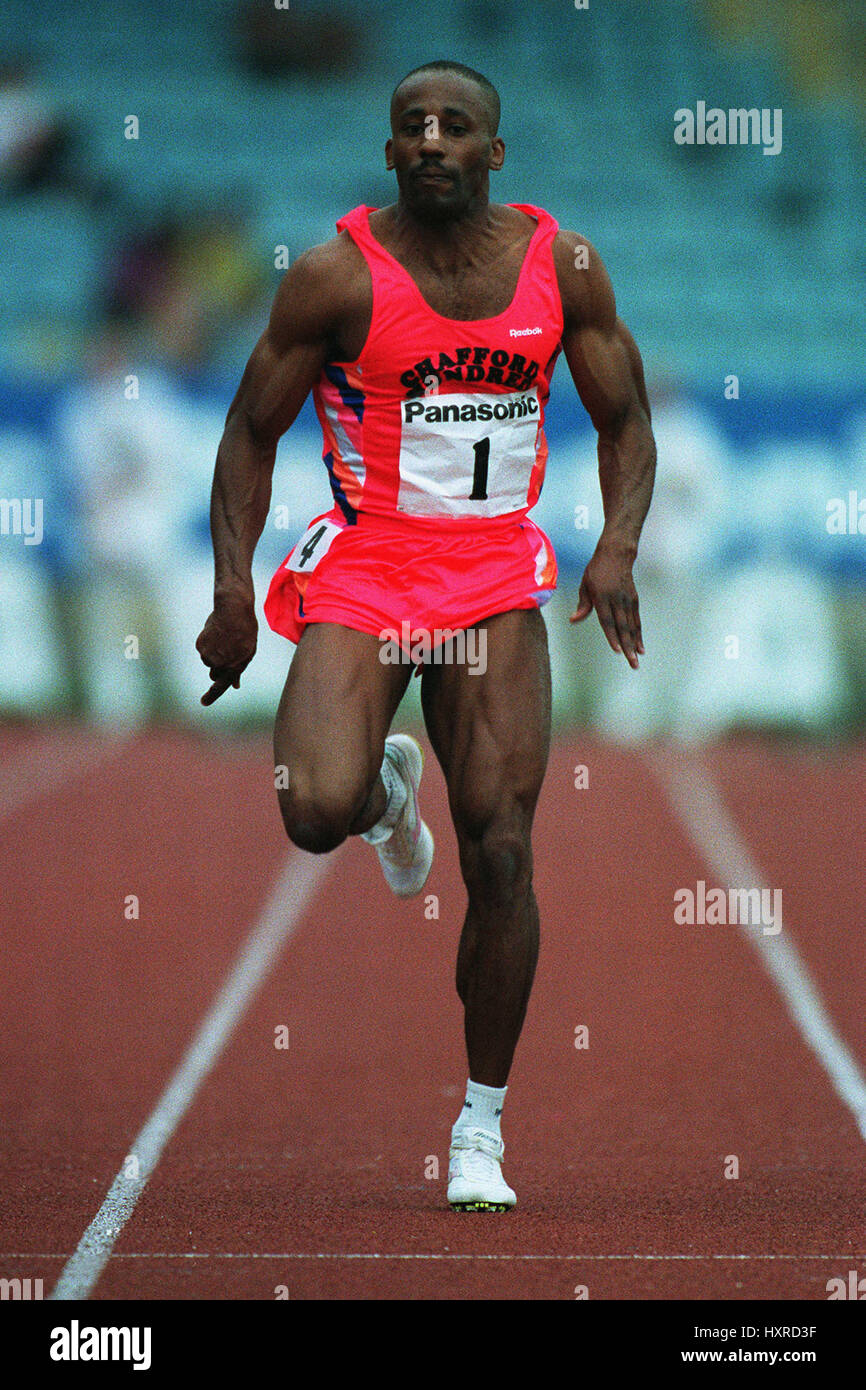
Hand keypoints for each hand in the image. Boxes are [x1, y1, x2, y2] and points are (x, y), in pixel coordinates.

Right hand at [195, 595, 257, 704]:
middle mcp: (219, 662)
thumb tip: (235, 686)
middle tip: (229, 650)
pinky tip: (218, 633)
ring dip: (215, 654)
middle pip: (215, 674)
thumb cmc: (245, 631)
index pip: (221, 685)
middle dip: (220, 668)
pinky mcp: (200, 645)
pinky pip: (204, 651)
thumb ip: (238, 670)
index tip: (203, 702)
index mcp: (235, 665)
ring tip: (226, 639)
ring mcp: (208, 654)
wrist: (233, 610)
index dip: (212, 695)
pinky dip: (209, 645)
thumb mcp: (247, 652)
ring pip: (209, 662)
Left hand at [570, 544, 643, 668]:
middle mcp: (617, 599)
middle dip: (627, 646)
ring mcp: (627, 600)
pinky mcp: (634, 599)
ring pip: (632, 625)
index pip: (607, 620)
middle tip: (632, 663)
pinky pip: (636, 620)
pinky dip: (638, 634)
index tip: (616, 650)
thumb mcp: (585, 585)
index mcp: (602, 596)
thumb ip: (583, 605)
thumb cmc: (596, 570)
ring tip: (637, 659)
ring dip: (635, 644)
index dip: (612, 636)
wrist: (616, 554)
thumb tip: (574, 620)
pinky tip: (640, 646)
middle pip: (622, 627)